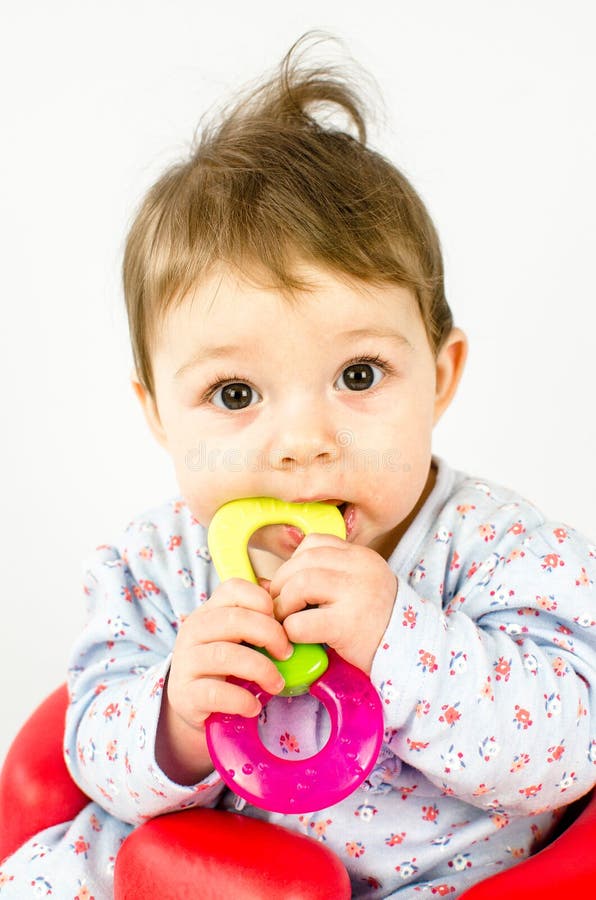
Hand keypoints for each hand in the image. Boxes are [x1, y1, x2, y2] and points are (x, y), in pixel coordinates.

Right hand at [156, 579, 291, 783]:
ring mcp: (186, 662)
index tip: (282, 620)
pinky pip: (216, 693)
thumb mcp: (237, 636)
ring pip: (225, 655)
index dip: (261, 600)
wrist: (194, 703)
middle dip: (270, 634)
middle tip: (287, 653)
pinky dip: (242, 699)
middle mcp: (194, 631)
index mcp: (209, 611)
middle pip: (234, 620)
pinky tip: (254, 706)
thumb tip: (289, 600)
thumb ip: (258, 617)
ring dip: (261, 669)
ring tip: (277, 683)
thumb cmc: (224, 665)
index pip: (232, 588)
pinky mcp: (186, 695)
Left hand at [269, 534, 396, 673]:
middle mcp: (361, 569)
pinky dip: (291, 631)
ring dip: (284, 605)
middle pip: (302, 561)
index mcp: (362, 557)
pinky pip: (301, 622)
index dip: (294, 562)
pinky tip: (300, 639)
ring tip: (287, 621)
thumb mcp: (356, 589)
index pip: (315, 542)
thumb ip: (322, 579)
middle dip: (281, 584)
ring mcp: (356, 595)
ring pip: (299, 585)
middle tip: (280, 606)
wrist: (410, 655)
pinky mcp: (347, 625)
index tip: (292, 584)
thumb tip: (265, 583)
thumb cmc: (374, 625)